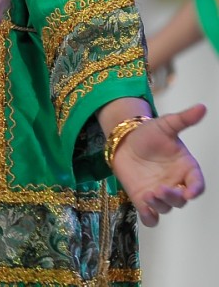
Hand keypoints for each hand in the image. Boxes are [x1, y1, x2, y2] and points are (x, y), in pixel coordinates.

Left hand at [111, 103, 206, 226]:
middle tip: (160, 189)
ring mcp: (159, 193)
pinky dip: (149, 217)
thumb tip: (202, 107)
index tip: (189, 191)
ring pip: (166, 208)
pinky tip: (145, 211)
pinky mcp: (142, 198)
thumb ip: (184, 119)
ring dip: (160, 205)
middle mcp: (175, 183)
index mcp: (185, 169)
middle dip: (173, 197)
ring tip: (148, 193)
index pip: (197, 185)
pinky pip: (150, 216)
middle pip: (181, 200)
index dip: (195, 189)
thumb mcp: (166, 125)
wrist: (124, 140)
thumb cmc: (148, 133)